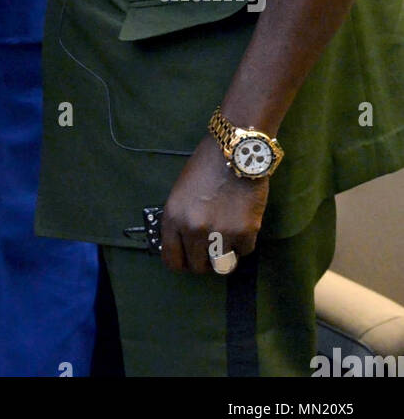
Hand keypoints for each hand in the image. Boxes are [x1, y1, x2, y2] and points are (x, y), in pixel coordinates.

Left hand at [160, 136, 268, 273]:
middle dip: (204, 261)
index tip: (188, 259)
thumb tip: (183, 247)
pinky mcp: (245, 232)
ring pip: (222, 266)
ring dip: (225, 255)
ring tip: (227, 239)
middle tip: (211, 247)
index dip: (181, 263)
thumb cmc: (204, 167)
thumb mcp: (179, 193)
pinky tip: (241, 223)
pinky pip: (244, 252)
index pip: (172, 261)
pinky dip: (243, 243)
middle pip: (197, 267)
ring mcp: (220, 233)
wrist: (234, 150)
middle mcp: (193, 229)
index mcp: (173, 218)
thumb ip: (179, 221)